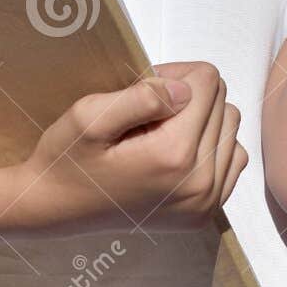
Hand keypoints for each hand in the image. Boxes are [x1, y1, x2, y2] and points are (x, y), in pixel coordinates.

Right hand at [2, 61, 248, 236]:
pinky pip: (232, 159)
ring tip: (159, 132)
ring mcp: (206, 203)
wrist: (54, 208)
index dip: (174, 74)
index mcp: (174, 155)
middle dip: (187, 96)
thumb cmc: (66, 157)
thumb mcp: (89, 116)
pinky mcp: (205, 213)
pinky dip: (210, 146)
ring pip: (230, 128)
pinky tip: (176, 152)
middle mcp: (200, 183)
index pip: (208, 81)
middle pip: (222, 102)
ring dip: (201, 120)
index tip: (142, 90)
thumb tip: (187, 89)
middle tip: (145, 112)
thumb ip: (143, 97)